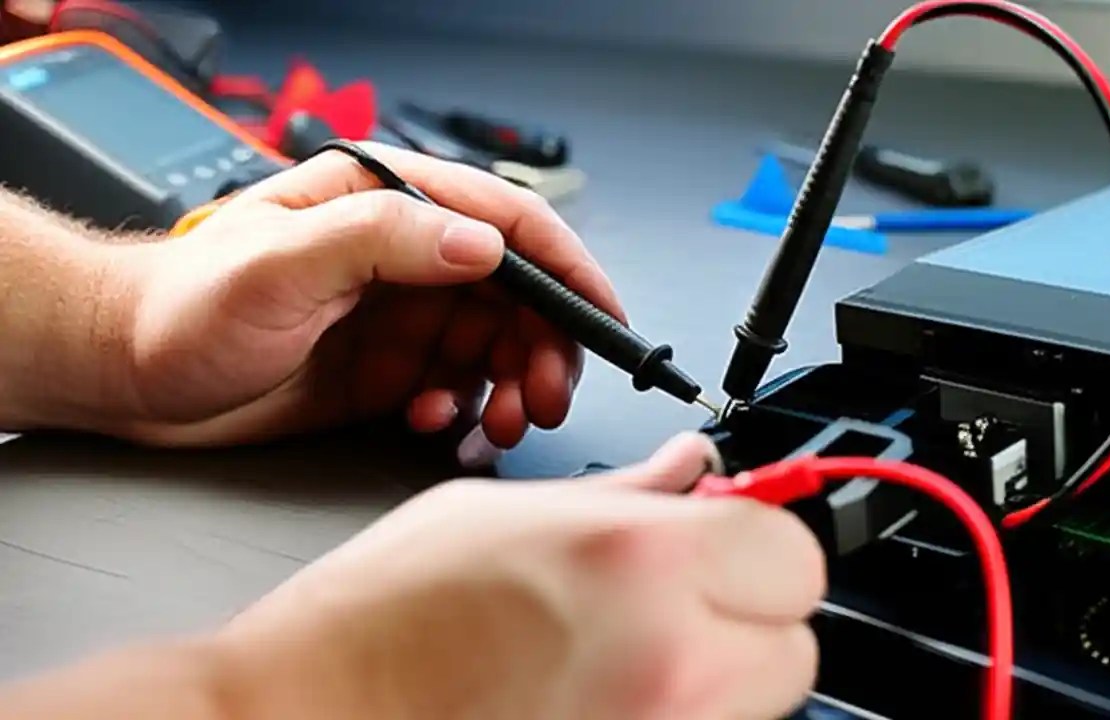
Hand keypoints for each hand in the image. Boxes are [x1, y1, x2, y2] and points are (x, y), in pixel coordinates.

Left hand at [119, 142, 623, 453]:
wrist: (133, 374)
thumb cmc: (185, 305)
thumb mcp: (279, 263)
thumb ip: (381, 240)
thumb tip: (479, 243)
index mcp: (387, 203)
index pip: (506, 222)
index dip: (568, 269)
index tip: (603, 319)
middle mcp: (406, 256)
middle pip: (518, 293)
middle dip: (545, 348)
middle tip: (542, 399)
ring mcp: (403, 313)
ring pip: (499, 346)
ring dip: (513, 386)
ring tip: (501, 421)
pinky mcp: (393, 366)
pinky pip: (462, 387)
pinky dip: (466, 413)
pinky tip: (433, 423)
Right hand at [215, 432, 825, 719]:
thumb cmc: (378, 623)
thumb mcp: (504, 512)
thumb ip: (626, 493)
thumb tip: (694, 468)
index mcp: (640, 565)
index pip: (796, 554)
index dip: (761, 543)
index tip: (731, 543)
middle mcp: (670, 666)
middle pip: (795, 643)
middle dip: (747, 617)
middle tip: (675, 603)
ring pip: (761, 704)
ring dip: (721, 674)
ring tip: (626, 654)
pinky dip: (680, 718)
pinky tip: (605, 697)